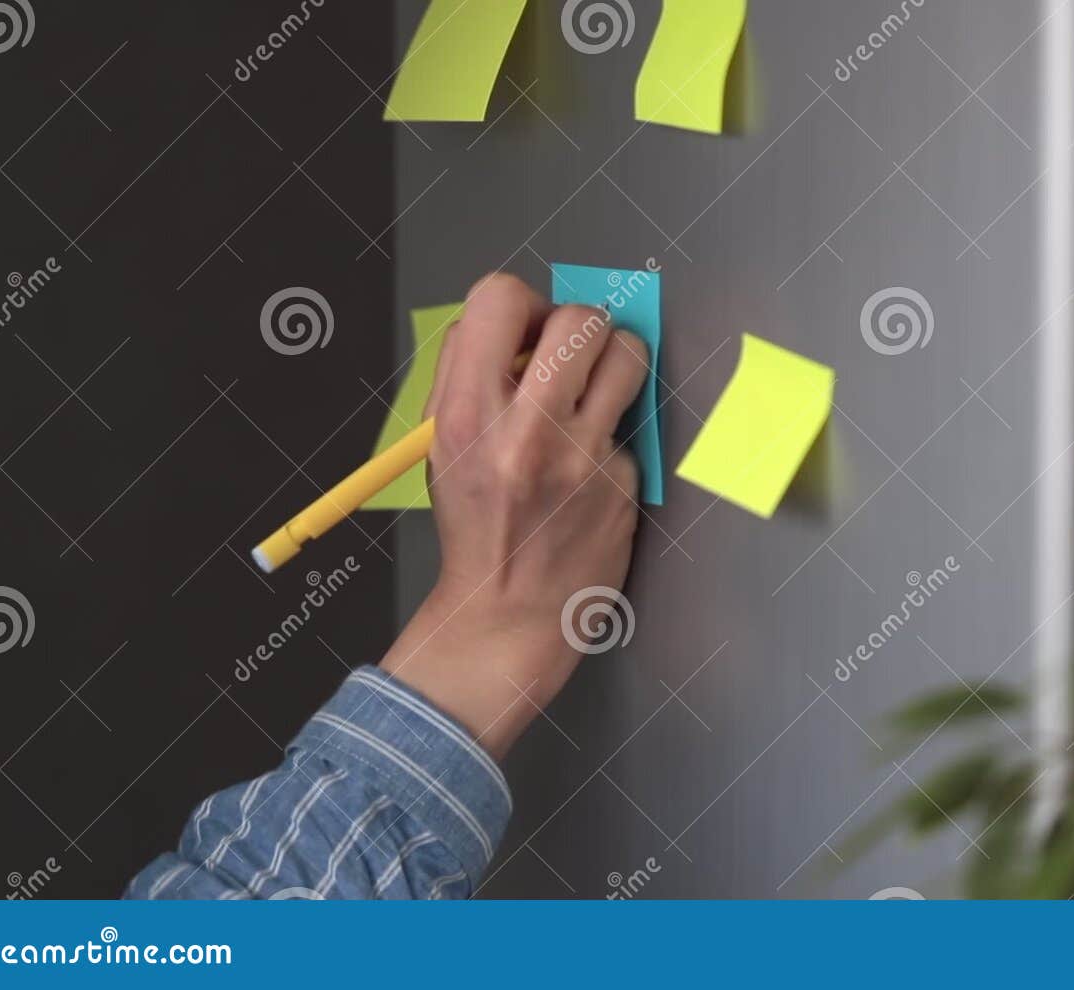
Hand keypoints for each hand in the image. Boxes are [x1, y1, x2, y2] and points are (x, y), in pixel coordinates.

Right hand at [379, 273, 647, 758]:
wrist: (508, 612)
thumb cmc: (475, 523)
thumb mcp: (441, 444)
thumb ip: (466, 374)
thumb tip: (514, 323)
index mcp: (467, 412)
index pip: (500, 297)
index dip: (519, 304)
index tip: (525, 331)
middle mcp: (528, 429)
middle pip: (578, 318)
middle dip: (576, 329)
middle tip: (567, 360)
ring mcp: (583, 456)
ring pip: (626, 353)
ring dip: (613, 360)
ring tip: (593, 392)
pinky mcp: (624, 481)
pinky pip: (632, 422)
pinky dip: (614, 433)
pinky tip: (591, 465)